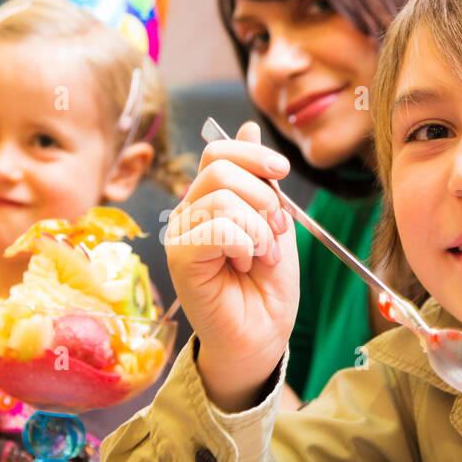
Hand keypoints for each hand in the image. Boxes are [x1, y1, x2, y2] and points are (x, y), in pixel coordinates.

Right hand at [164, 121, 298, 411]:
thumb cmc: (266, 287)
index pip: (217, 151)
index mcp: (209, 199)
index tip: (282, 173)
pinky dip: (244, 244)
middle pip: (219, 168)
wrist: (263, 336)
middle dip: (263, 197)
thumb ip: (261, 180)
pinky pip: (214, 228)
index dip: (254, 155)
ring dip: (258, 227)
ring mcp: (180, 235)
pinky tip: (245, 266)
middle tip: (276, 233)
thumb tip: (249, 125)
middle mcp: (188, 212)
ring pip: (221, 198)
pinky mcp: (180, 259)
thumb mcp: (274, 222)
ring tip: (262, 255)